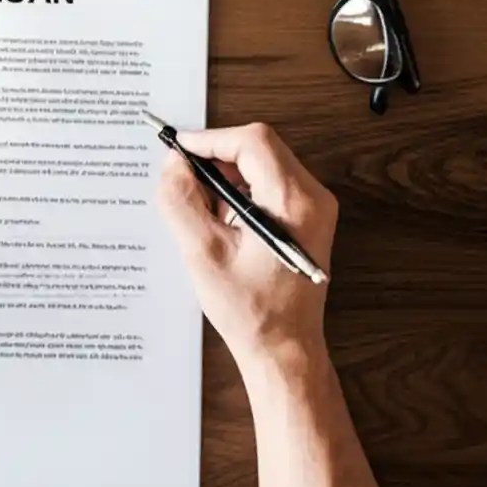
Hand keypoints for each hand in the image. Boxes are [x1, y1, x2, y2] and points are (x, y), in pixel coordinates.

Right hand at [156, 123, 338, 366]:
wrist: (283, 347)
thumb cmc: (249, 309)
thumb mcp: (202, 253)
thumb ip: (182, 201)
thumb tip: (173, 165)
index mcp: (293, 202)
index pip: (252, 142)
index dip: (209, 140)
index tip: (177, 149)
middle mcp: (312, 198)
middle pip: (259, 148)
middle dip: (216, 156)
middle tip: (183, 177)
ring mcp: (313, 208)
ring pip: (263, 164)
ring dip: (227, 174)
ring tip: (200, 205)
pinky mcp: (306, 219)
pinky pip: (270, 184)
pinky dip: (240, 189)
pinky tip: (219, 218)